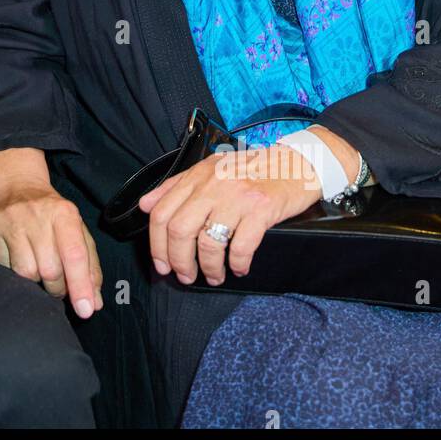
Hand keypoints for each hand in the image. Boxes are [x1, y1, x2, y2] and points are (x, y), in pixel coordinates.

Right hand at [0, 149, 102, 318]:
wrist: (15, 187)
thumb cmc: (52, 216)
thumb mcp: (77, 232)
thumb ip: (89, 267)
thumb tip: (94, 303)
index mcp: (64, 213)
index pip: (74, 254)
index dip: (81, 285)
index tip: (86, 309)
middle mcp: (36, 214)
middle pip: (50, 270)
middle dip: (58, 288)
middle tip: (58, 285)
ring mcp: (11, 221)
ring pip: (26, 273)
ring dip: (36, 281)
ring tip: (39, 269)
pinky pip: (5, 268)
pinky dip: (15, 272)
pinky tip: (19, 257)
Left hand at [139, 143, 321, 286]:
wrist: (295, 164)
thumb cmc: (252, 171)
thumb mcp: (209, 170)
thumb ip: (176, 187)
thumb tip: (145, 205)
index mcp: (196, 176)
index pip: (161, 213)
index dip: (156, 245)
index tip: (162, 264)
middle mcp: (212, 185)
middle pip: (179, 230)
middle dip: (178, 261)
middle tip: (185, 276)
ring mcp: (236, 196)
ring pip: (208, 242)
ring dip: (208, 268)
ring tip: (213, 276)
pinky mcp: (261, 209)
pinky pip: (241, 246)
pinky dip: (238, 264)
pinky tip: (239, 268)